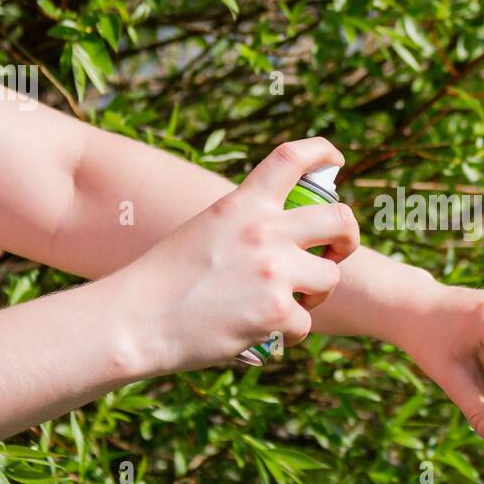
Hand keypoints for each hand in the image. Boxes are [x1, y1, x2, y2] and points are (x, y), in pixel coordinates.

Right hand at [113, 138, 359, 372]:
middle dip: (348, 238)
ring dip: (315, 294)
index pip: (291, 158)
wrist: (135, 320)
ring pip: (330, 278)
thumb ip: (247, 225)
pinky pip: (305, 323)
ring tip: (287, 304)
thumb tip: (287, 236)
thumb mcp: (206, 230)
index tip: (336, 156)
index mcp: (243, 204)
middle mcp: (265, 231)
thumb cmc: (164, 280)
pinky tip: (262, 333)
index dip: (321, 151)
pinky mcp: (276, 313)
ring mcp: (274, 272)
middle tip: (335, 253)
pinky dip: (288, 333)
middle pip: (341, 219)